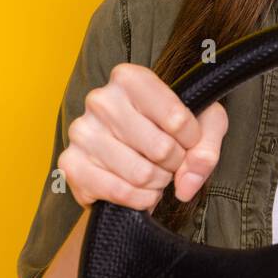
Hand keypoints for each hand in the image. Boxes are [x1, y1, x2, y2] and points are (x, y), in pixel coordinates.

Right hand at [58, 62, 227, 213]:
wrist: (131, 150)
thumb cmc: (168, 129)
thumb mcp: (202, 124)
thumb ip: (206, 147)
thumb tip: (187, 183)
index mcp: (130, 78)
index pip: (177, 119)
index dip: (192, 140)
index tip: (188, 140)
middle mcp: (100, 100)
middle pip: (160, 149)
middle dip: (175, 164)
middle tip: (171, 162)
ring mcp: (81, 132)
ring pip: (141, 174)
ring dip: (158, 182)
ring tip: (156, 174)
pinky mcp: (70, 164)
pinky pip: (118, 192)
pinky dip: (140, 199)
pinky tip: (142, 191)